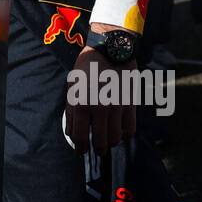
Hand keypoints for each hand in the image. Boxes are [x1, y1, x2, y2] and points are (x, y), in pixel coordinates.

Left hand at [65, 36, 136, 155]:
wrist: (110, 50)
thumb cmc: (87, 68)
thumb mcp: (72, 87)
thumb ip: (72, 110)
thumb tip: (72, 132)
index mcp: (81, 104)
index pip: (80, 137)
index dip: (80, 148)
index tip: (81, 151)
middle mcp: (99, 109)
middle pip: (100, 143)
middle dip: (98, 149)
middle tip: (97, 150)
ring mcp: (116, 108)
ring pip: (116, 139)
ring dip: (112, 142)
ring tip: (109, 140)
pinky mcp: (130, 105)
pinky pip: (130, 130)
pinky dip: (125, 135)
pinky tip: (121, 132)